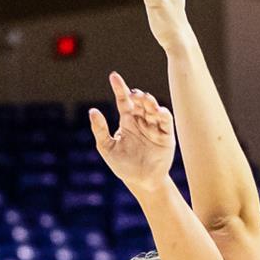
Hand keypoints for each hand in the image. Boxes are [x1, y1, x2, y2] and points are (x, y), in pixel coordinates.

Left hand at [89, 72, 176, 193]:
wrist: (141, 182)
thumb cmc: (123, 165)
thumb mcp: (107, 148)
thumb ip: (100, 130)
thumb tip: (92, 111)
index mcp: (127, 121)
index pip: (123, 101)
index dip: (119, 88)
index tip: (114, 76)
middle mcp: (142, 121)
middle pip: (140, 103)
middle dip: (138, 96)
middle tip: (134, 94)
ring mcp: (155, 128)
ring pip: (153, 109)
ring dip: (150, 102)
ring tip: (145, 99)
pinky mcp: (166, 136)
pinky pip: (166, 122)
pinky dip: (163, 115)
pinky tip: (158, 111)